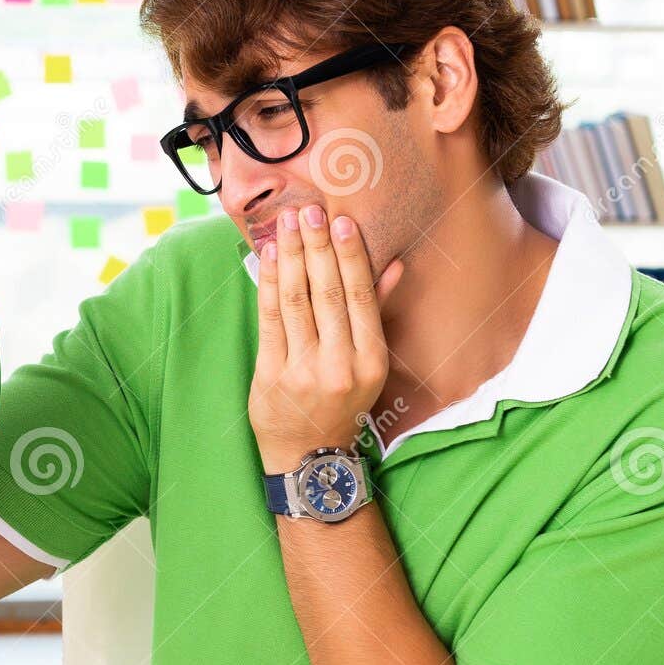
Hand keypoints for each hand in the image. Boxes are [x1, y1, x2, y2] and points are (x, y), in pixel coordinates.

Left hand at [249, 205, 403, 474]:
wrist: (307, 455)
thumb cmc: (342, 403)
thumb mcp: (370, 364)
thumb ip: (378, 311)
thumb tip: (394, 264)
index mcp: (370, 361)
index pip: (361, 298)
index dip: (351, 257)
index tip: (343, 221)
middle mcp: (339, 365)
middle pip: (327, 294)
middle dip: (317, 247)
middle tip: (310, 209)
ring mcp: (302, 370)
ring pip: (296, 301)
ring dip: (292, 255)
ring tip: (287, 221)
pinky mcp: (271, 374)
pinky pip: (270, 318)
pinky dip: (269, 282)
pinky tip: (271, 255)